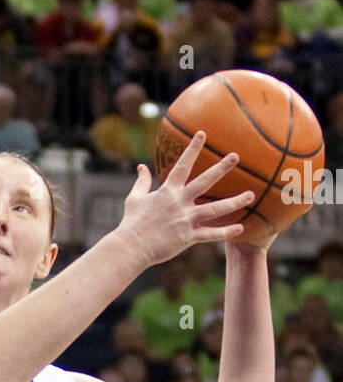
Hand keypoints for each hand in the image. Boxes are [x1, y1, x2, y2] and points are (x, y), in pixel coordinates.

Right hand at [118, 131, 253, 268]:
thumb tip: (141, 167)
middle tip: (236, 156)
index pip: (182, 165)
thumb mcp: (134, 198)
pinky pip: (210, 234)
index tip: (203, 134)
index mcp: (167, 191)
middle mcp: (179, 202)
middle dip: (221, 168)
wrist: (130, 246)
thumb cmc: (131, 223)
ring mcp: (185, 220)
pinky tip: (241, 227)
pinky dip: (225, 232)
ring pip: (215, 209)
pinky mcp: (187, 237)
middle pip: (204, 182)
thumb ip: (142, 182)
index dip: (193, 149)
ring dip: (234, 202)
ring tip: (251, 195)